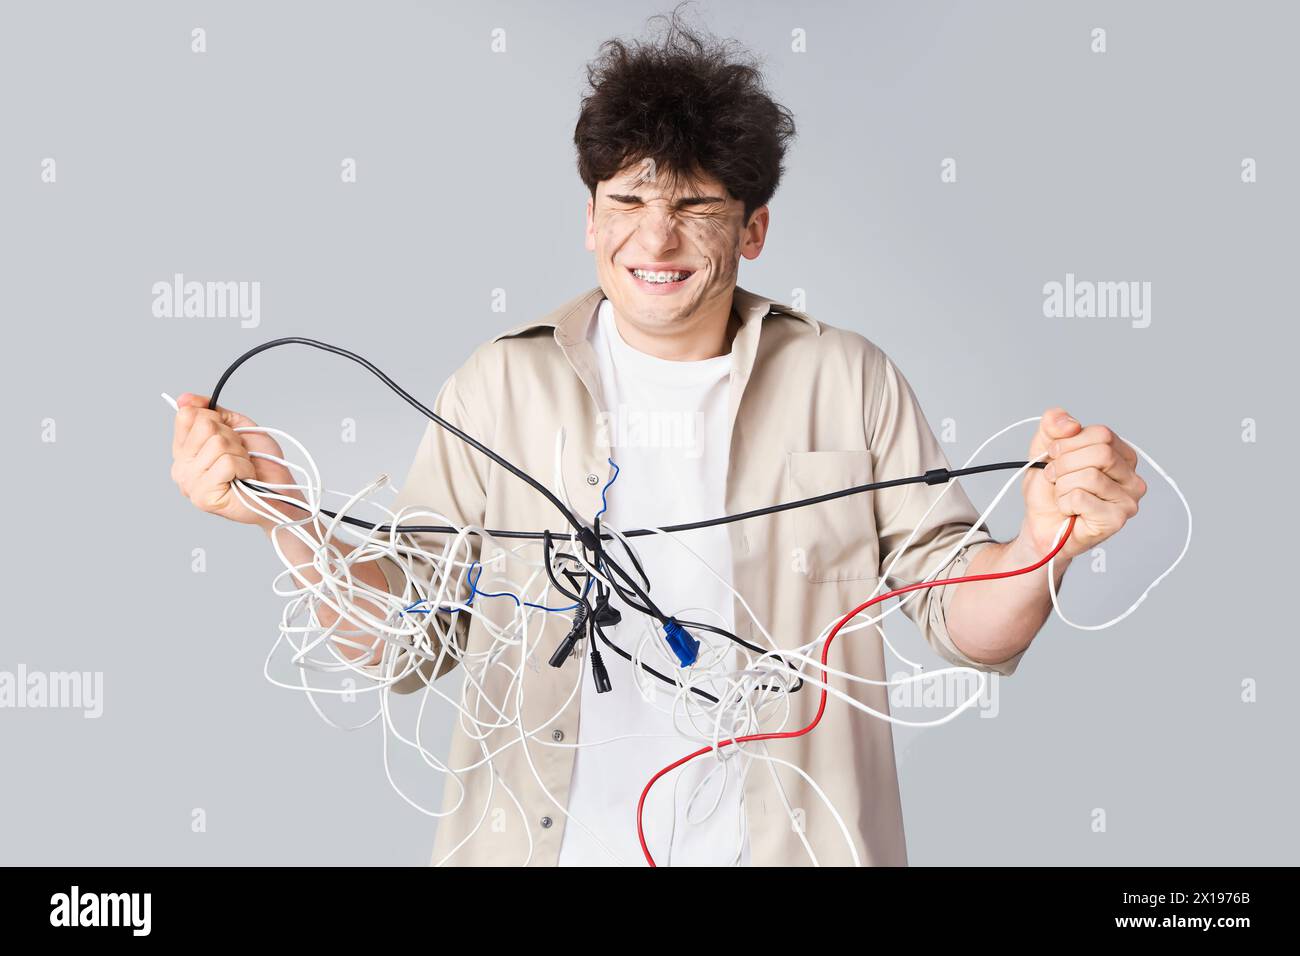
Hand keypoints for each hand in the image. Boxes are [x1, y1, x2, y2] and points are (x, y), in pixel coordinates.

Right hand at [170, 393, 295, 527]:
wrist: (280, 492)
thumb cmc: (261, 463)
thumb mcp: (237, 427)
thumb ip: (211, 411)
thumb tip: (183, 399)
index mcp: (185, 450)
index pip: (187, 415)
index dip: (216, 419)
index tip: (229, 433)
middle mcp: (181, 467)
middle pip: (204, 426)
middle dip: (232, 437)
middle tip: (240, 454)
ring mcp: (189, 483)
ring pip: (217, 444)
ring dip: (240, 454)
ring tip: (243, 468)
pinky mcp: (203, 497)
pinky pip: (226, 463)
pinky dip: (244, 467)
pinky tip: (244, 479)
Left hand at [1019, 407, 1146, 561]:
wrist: (1040, 525)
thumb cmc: (1049, 490)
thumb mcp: (1044, 449)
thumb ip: (1053, 426)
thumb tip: (1070, 422)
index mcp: (1121, 455)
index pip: (1102, 433)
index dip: (1069, 443)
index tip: (1055, 455)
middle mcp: (1131, 476)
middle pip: (1100, 453)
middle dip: (1065, 464)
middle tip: (1055, 477)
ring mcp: (1128, 500)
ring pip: (1090, 476)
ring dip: (1063, 486)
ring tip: (1062, 495)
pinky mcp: (1117, 519)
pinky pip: (1081, 498)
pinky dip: (1064, 503)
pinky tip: (1069, 510)